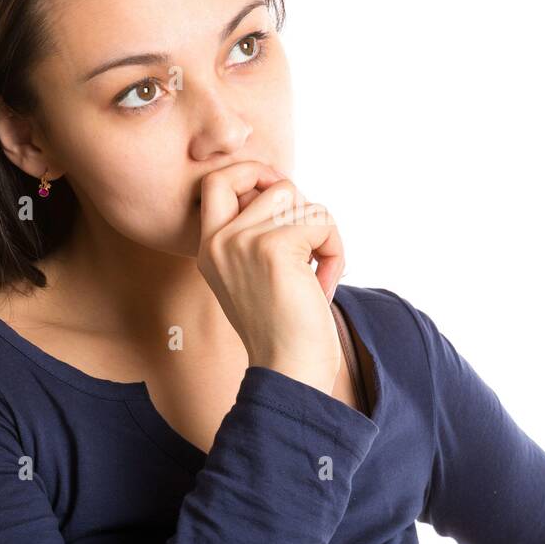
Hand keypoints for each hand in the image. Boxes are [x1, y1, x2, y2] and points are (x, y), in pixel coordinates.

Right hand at [196, 161, 345, 395]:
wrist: (288, 371)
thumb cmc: (282, 329)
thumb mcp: (255, 275)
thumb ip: (256, 233)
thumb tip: (283, 187)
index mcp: (209, 247)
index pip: (216, 180)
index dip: (252, 172)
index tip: (281, 194)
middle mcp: (220, 241)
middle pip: (277, 186)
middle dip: (305, 215)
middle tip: (309, 253)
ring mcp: (244, 242)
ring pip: (303, 202)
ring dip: (323, 236)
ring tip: (316, 275)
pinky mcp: (275, 247)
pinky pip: (322, 222)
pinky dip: (335, 251)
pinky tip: (323, 285)